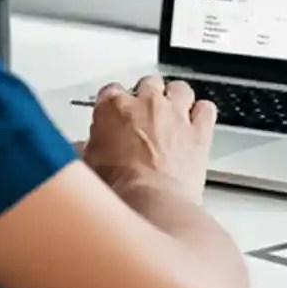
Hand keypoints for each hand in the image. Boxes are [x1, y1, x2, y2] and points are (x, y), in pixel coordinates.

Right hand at [79, 76, 217, 202]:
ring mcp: (175, 114)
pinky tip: (196, 121)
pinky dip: (201, 113)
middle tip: (142, 115)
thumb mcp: (89, 166)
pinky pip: (205, 108)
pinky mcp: (199, 131)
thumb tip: (81, 150)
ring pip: (179, 89)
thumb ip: (86, 149)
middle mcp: (147, 103)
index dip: (113, 103)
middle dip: (146, 97)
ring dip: (175, 98)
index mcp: (114, 107)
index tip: (114, 114)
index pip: (111, 90)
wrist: (151, 203)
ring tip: (171, 112)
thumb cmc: (121, 187)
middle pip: (148, 84)